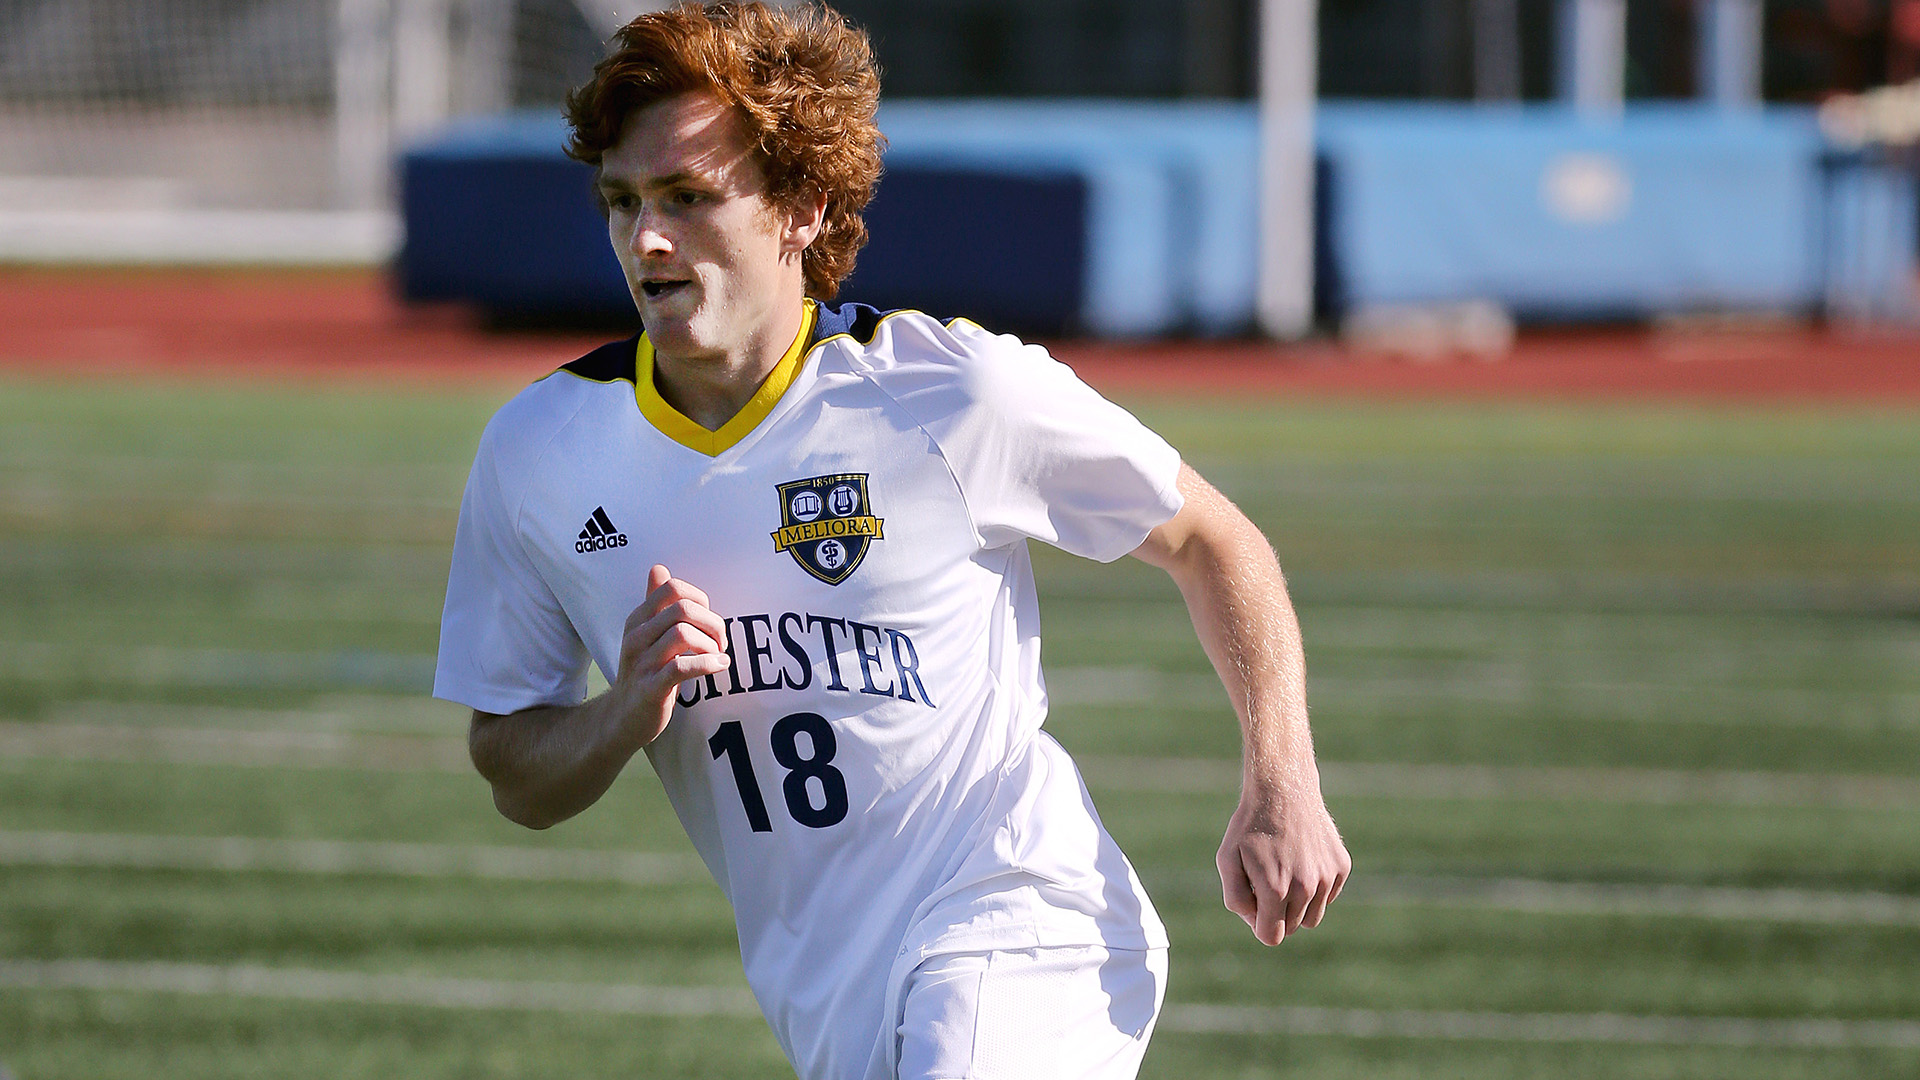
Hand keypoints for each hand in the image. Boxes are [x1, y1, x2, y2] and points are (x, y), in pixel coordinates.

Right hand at [611, 565, 730, 744]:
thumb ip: (655, 603)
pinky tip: (719, 666)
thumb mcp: (645, 634)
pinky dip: (707, 664)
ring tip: (717, 655)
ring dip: (710, 644)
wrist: (621, 718)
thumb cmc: (643, 672)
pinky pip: (681, 667)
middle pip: (682, 609)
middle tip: (720, 641)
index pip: (672, 588)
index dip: (700, 599)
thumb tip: (659, 568)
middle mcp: (637, 637)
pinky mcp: (651, 688)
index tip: (708, 620)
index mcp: (638, 620)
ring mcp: (642, 663)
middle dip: (712, 623)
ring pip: (682, 634)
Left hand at [1217, 787, 1349, 945]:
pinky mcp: (1341, 867)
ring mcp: (1327, 878)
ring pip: (1312, 917)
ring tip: (1284, 872)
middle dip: (1276, 913)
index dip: (1259, 925)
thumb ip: (1236, 899)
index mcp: (1275, 890)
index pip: (1271, 936)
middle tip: (1266, 880)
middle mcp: (1305, 888)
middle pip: (1291, 928)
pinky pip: (1328, 896)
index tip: (1254, 903)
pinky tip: (1302, 859)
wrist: (1283, 789)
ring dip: (1297, 904)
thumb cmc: (1249, 826)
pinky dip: (1315, 887)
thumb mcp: (1227, 860)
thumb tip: (1255, 923)